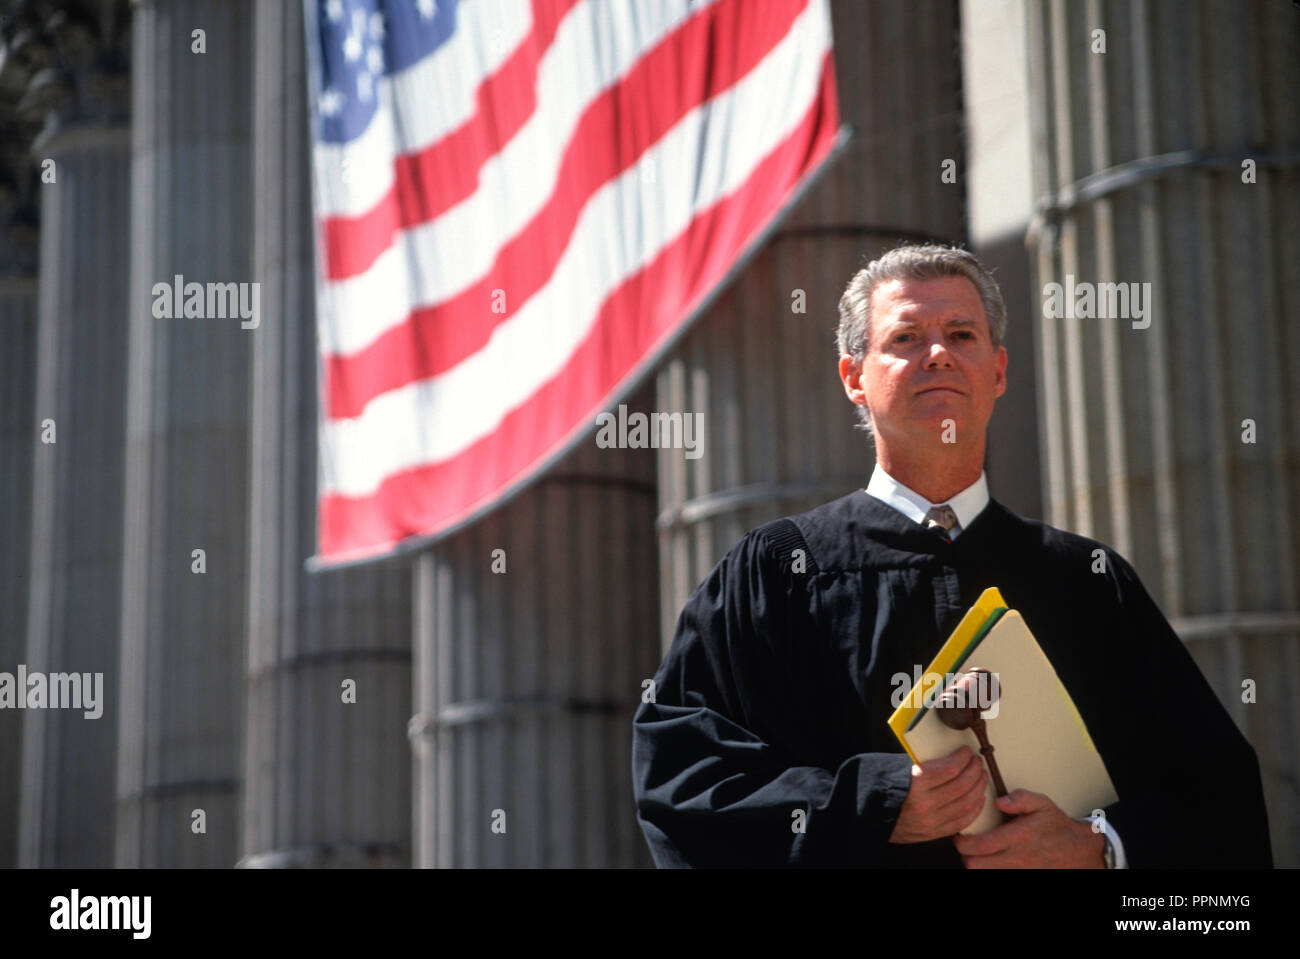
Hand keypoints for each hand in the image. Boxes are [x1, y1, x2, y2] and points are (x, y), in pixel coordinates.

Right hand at [888, 745, 987, 843]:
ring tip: (980, 776)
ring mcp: (930, 822)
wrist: (863, 813)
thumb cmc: (878, 785)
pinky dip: (975, 808)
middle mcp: (925, 805)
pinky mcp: (932, 833)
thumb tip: (948, 755)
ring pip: (967, 803)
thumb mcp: (897, 766)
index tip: (966, 751)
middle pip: (962, 785)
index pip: (950, 768)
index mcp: (914, 784)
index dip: (963, 758)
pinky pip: (962, 821)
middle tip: (976, 761)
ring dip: (978, 787)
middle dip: (974, 770)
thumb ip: (923, 762)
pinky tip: (978, 797)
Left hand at [952, 789, 1105, 867]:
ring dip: (975, 863)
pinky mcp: (1020, 876)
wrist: (1077, 851)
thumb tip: (999, 801)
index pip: (980, 845)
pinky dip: (988, 869)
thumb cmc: (1056, 827)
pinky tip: (989, 859)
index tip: (959, 835)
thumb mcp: (1042, 804)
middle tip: (964, 844)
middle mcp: (1016, 857)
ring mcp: (1018, 870)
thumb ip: (1020, 798)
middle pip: (975, 865)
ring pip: (983, 873)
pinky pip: (997, 876)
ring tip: (975, 851)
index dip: (962, 842)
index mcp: (1018, 837)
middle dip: (964, 855)